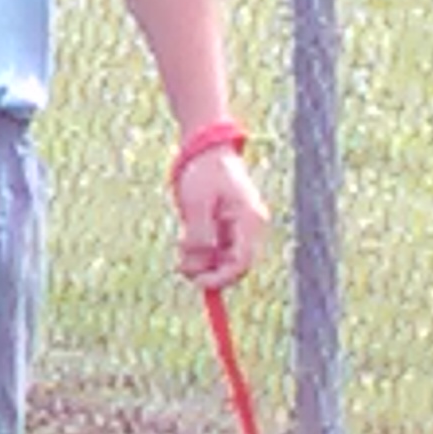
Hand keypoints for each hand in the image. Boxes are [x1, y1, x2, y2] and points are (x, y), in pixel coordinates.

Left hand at [171, 147, 267, 292]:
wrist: (207, 150)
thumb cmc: (203, 172)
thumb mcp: (196, 203)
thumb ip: (199, 235)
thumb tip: (198, 266)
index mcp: (249, 220)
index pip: (242, 263)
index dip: (221, 279)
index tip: (198, 283)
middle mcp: (251, 228)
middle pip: (235, 266)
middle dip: (209, 271)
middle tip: (181, 266)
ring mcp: (241, 228)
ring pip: (224, 260)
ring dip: (202, 262)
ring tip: (181, 246)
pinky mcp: (229, 228)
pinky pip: (218, 250)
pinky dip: (202, 252)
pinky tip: (186, 242)